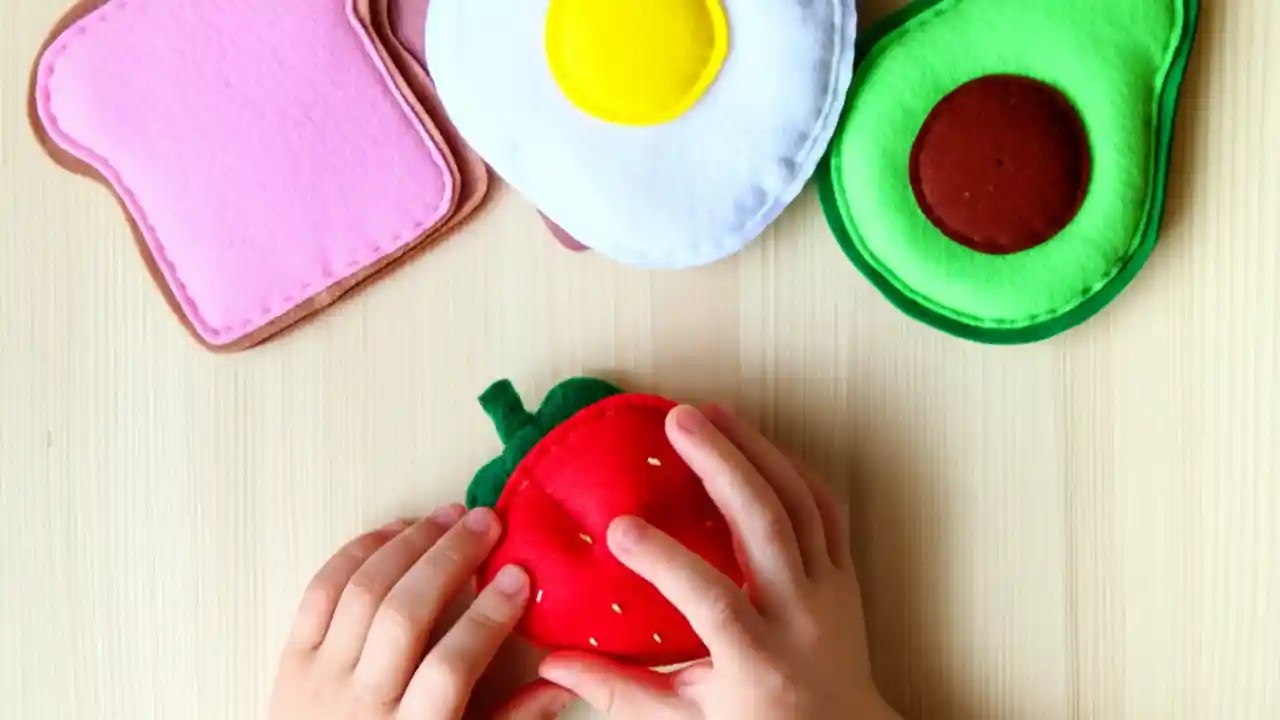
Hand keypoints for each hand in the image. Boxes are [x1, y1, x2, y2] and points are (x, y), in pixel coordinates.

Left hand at [269, 506, 571, 719]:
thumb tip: (563, 682)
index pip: (451, 667)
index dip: (488, 617)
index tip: (520, 575)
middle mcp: (361, 701)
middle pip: (404, 615)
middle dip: (449, 559)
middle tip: (487, 522)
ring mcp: (321, 676)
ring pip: (363, 592)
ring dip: (409, 543)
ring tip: (449, 515)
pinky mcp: (292, 657)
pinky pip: (320, 592)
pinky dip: (357, 551)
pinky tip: (394, 531)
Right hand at [539, 404, 898, 719]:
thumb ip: (622, 692)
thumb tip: (551, 664)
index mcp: (758, 661)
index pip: (713, 601)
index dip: (667, 561)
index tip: (619, 527)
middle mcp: (800, 618)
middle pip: (769, 526)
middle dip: (723, 465)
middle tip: (678, 421)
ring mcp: (829, 590)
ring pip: (801, 504)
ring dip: (757, 450)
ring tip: (711, 413)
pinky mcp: (844, 574)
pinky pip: (826, 508)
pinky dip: (793, 468)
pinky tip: (756, 442)